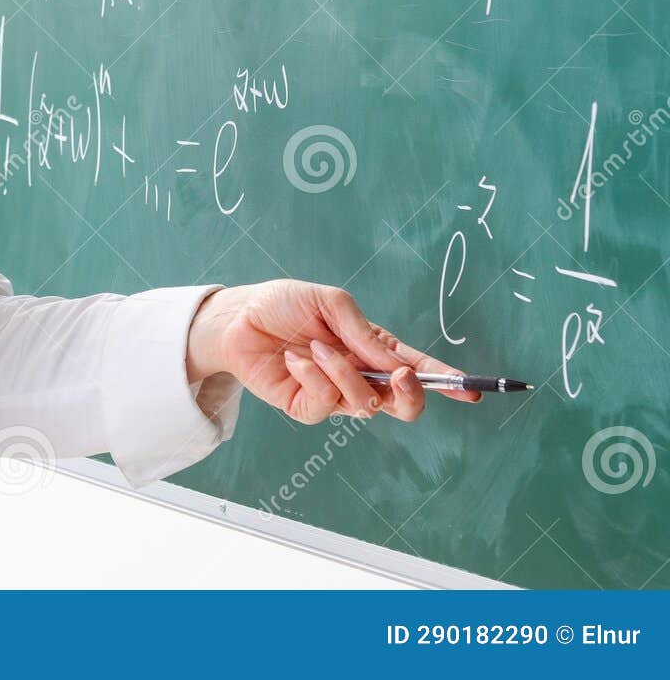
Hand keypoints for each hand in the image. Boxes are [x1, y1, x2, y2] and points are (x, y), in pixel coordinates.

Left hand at [184, 279, 481, 422]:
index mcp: (373, 347)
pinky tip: (297, 360)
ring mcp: (334, 394)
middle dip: (411, 395)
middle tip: (399, 374)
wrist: (237, 317)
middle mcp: (359, 375)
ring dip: (344, 373)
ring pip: (365, 405)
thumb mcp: (329, 302)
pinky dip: (314, 379)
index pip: (417, 368)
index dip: (447, 381)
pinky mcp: (306, 407)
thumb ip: (363, 331)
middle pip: (403, 405)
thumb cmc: (283, 304)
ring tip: (315, 347)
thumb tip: (394, 360)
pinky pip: (326, 405)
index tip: (472, 389)